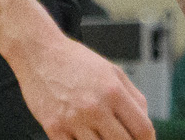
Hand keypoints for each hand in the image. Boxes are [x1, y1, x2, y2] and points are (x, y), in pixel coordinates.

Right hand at [6, 29, 153, 139]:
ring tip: (102, 136)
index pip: (142, 128)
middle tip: (123, 138)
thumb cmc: (75, 60)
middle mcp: (95, 106)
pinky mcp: (54, 128)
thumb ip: (133, 96)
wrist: (39, 53)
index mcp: (113, 91)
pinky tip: (84, 137)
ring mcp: (74, 120)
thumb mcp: (112, 71)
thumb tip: (145, 120)